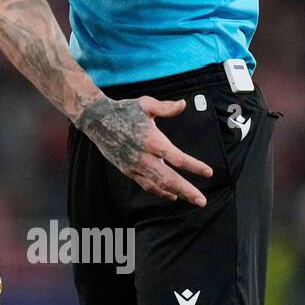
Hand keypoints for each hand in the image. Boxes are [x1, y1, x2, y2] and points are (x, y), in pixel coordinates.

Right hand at [77, 95, 212, 205]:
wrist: (96, 119)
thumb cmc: (123, 110)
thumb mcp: (145, 104)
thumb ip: (166, 107)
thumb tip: (183, 104)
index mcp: (152, 140)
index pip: (177, 158)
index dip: (194, 167)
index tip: (208, 172)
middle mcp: (144, 156)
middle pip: (169, 179)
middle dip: (187, 190)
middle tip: (201, 200)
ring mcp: (134, 165)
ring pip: (157, 185)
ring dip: (175, 193)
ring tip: (190, 199)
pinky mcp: (127, 169)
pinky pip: (145, 184)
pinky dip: (159, 191)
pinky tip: (170, 195)